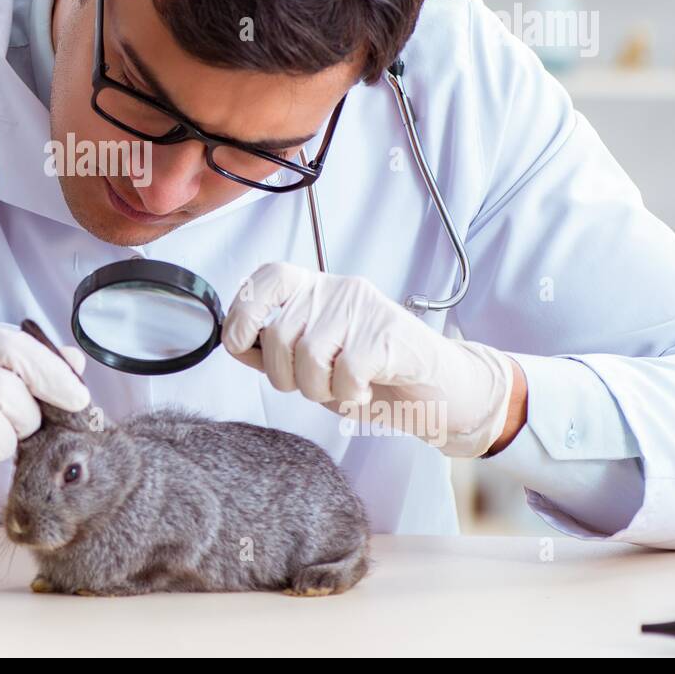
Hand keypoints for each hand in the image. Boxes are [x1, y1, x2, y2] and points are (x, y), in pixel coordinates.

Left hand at [222, 263, 515, 457]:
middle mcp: (338, 290)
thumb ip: (275, 349)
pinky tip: (367, 389)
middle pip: (280, 334)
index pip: (269, 278)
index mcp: (317, 289)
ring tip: (344, 387)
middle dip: (286, 377)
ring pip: (309, 357)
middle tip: (318, 385)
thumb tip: (233, 342)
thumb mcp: (315, 361)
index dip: (243, 310)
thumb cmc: (373, 376)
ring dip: (321, 390)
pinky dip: (351, 395)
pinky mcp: (388, 336)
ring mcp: (364, 310)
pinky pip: (345, 373)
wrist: (441, 391)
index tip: (237, 343)